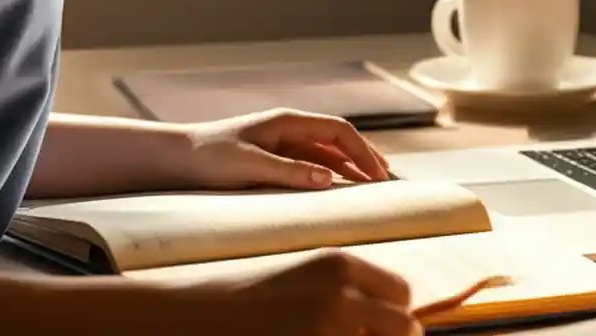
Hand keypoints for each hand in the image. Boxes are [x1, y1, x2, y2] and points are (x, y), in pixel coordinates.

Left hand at [180, 109, 391, 189]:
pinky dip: (330, 174)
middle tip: (386, 181)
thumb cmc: (207, 157)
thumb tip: (328, 179)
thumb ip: (288, 171)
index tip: (378, 175)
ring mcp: (282, 142)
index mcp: (286, 121)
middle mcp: (288, 128)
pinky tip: (337, 189)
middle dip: (364, 157)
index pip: (338, 130)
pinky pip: (311, 163)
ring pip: (327, 152)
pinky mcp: (273, 158)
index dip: (362, 151)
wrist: (174, 158)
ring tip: (370, 188)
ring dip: (350, 167)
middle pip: (338, 138)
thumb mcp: (248, 165)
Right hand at [183, 249, 419, 335]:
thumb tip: (395, 318)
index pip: (401, 294)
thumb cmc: (244, 301)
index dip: (393, 317)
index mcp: (338, 265)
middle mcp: (340, 295)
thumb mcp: (301, 280)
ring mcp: (327, 330)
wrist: (190, 316)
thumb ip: (344, 293)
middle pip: (405, 328)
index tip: (376, 329)